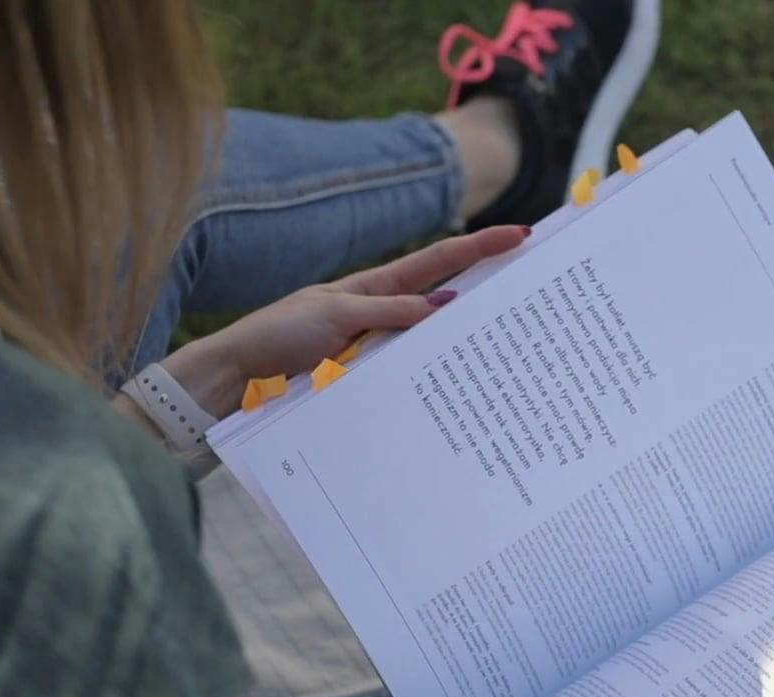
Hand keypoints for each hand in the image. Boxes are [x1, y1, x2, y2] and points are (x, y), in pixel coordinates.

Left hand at [161, 224, 528, 417]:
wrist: (238, 378)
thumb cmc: (278, 337)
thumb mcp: (334, 317)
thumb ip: (388, 313)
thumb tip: (445, 306)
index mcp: (376, 287)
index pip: (439, 260)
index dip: (480, 245)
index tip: (521, 234)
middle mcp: (386, 314)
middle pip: (449, 294)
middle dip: (491, 286)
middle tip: (535, 283)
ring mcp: (382, 346)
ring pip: (438, 339)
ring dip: (471, 339)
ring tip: (514, 340)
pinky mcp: (373, 377)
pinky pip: (417, 372)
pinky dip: (442, 374)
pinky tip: (465, 386)